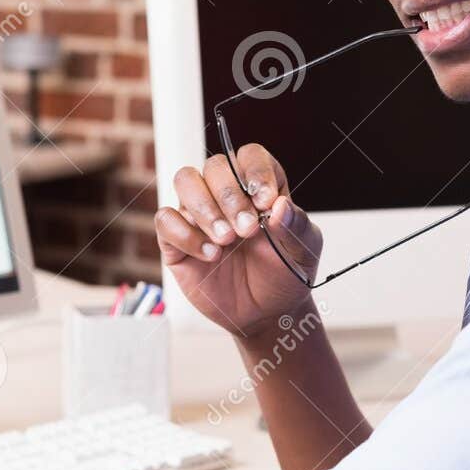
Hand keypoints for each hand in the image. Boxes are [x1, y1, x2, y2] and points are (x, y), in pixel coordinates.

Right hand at [155, 143, 321, 338]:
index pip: (249, 156)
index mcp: (258, 187)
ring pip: (185, 182)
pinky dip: (186, 235)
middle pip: (214, 166)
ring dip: (205, 208)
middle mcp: (225, 194)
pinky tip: (210, 256)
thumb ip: (296, 225)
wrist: (267, 314)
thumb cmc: (284, 275)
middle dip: (230, 196)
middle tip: (247, 230)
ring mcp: (198, 215)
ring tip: (226, 240)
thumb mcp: (304, 252)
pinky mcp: (177, 241)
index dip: (255, 171)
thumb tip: (280, 205)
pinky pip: (165, 220)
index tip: (266, 202)